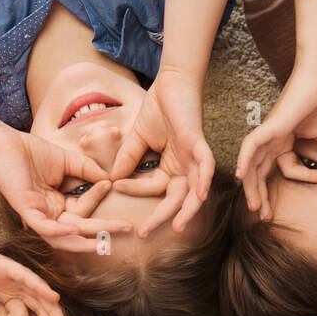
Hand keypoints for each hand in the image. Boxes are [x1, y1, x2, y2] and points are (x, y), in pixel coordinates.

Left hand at [0, 124, 131, 251]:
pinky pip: (45, 227)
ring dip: (84, 243)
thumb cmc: (31, 151)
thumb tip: (108, 178)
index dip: (99, 199)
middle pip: (80, 230)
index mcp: (59, 205)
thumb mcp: (67, 161)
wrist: (3, 142)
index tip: (111, 184)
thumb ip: (87, 170)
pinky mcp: (26, 211)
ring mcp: (38, 215)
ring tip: (103, 245)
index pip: (85, 210)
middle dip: (104, 231)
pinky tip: (75, 230)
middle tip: (128, 229)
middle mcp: (50, 214)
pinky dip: (60, 231)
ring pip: (63, 237)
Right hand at [110, 69, 213, 235]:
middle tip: (144, 233)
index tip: (115, 187)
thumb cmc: (158, 108)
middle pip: (175, 199)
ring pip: (194, 191)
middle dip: (161, 217)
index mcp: (170, 168)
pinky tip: (201, 195)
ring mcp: (193, 158)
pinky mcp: (199, 145)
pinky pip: (206, 166)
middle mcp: (184, 168)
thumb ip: (127, 160)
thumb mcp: (137, 139)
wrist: (171, 82)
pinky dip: (205, 180)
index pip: (152, 188)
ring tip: (176, 228)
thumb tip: (111, 181)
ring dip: (186, 211)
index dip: (134, 190)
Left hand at [235, 61, 316, 219]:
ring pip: (253, 165)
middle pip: (260, 173)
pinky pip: (252, 145)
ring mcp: (268, 134)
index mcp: (283, 143)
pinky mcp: (269, 126)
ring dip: (252, 187)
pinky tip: (241, 175)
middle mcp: (271, 141)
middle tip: (263, 216)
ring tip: (254, 207)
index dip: (308, 178)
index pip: (289, 170)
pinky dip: (245, 159)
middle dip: (261, 196)